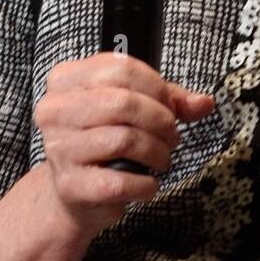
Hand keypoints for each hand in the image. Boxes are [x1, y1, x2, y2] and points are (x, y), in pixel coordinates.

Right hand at [33, 52, 214, 238]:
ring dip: (157, 152)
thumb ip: (168, 100)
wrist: (73, 192)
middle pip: (123, 102)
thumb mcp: (131, 109)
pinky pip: (122, 181)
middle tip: (172, 136)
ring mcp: (60, 148)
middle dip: (161, 121)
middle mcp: (55, 110)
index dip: (158, 88)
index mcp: (66, 79)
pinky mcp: (71, 186)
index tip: (171, 108)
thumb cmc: (103, 141)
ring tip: (162, 158)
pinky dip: (145, 184)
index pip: (121, 68)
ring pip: (125, 140)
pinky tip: (147, 184)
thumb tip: (204, 102)